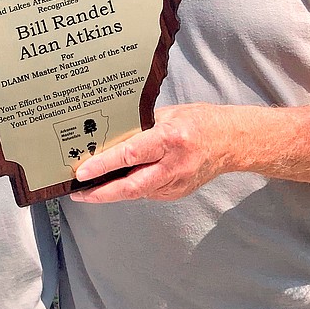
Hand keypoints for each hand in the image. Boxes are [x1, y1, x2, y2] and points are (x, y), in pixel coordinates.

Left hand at [71, 102, 237, 202]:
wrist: (231, 142)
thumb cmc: (199, 122)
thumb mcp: (167, 114)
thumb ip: (140, 125)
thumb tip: (110, 135)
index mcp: (170, 139)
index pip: (130, 155)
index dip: (103, 165)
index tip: (82, 172)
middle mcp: (174, 165)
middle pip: (131, 187)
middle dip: (101, 193)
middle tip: (78, 194)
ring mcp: (177, 183)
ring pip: (137, 192)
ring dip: (112, 192)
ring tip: (89, 188)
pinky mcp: (178, 193)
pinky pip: (148, 192)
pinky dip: (131, 188)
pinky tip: (117, 183)